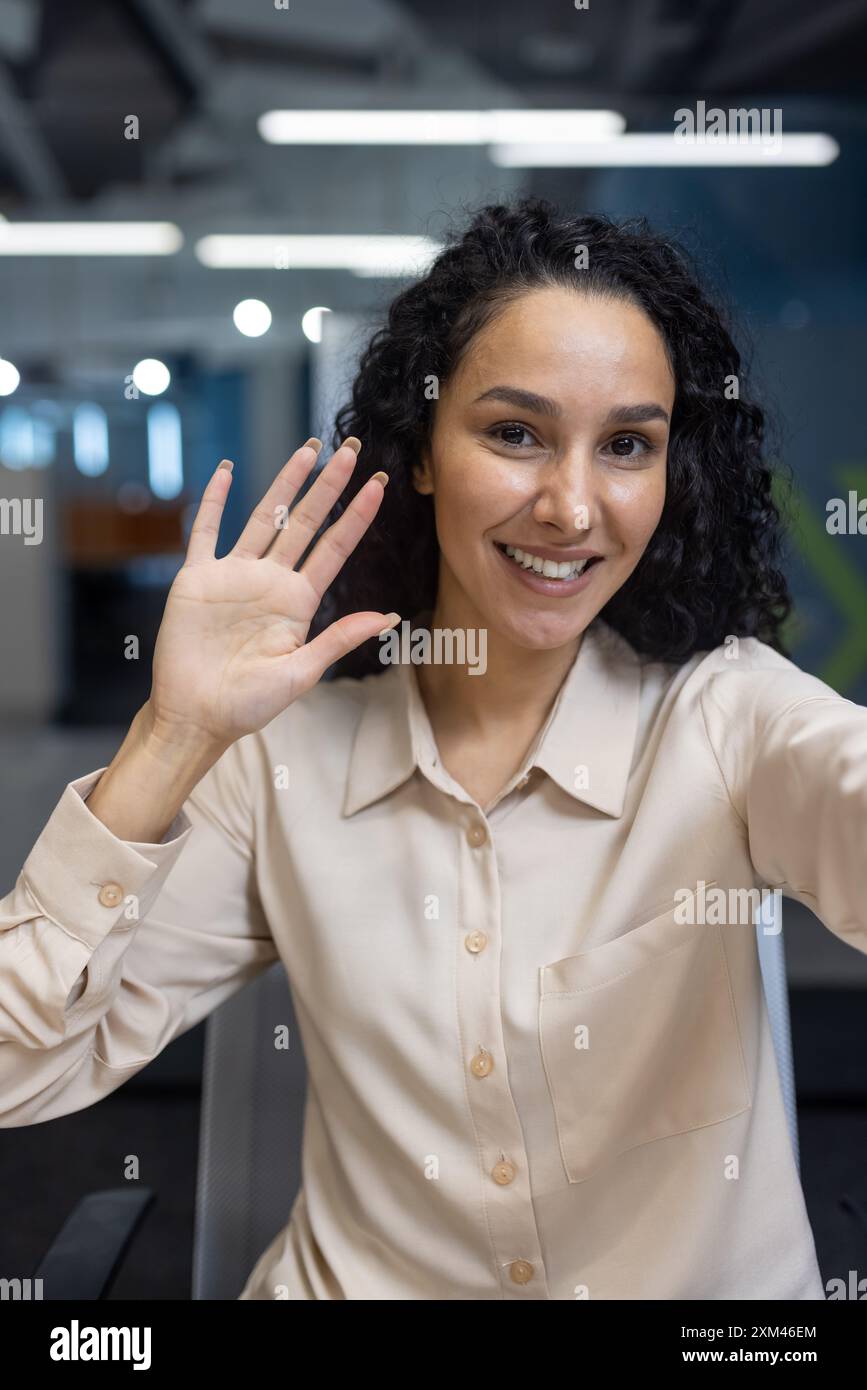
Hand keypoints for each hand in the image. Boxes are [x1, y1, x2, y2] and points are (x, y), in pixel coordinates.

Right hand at [146, 437, 396, 749]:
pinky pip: (206, 532)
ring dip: (285, 483)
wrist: (196, 717)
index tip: (381, 485)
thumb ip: (339, 639)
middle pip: (304, 522)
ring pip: (263, 517)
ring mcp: (233, 576)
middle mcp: (270, 581)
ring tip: (307, 450)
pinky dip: (215, 501)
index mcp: (298, 602)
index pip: (334, 549)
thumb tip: (390, 616)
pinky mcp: (198, 580)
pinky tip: (226, 471)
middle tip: (352, 450)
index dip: (357, 517)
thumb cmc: (248, 705)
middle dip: (329, 486)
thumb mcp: (301, 673)